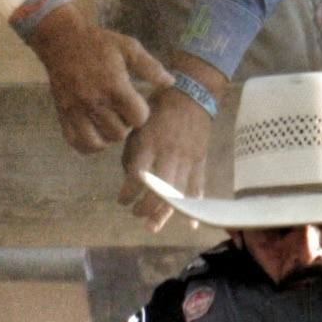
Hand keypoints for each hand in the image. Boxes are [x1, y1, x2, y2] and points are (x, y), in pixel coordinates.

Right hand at [27, 3, 160, 155]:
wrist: (62, 40)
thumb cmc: (99, 43)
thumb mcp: (129, 47)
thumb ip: (151, 67)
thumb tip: (171, 83)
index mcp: (114, 86)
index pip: (138, 118)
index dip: (141, 113)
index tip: (136, 104)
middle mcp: (95, 101)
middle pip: (119, 133)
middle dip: (125, 125)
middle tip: (122, 113)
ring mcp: (76, 110)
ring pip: (99, 142)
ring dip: (108, 135)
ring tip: (109, 123)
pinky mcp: (63, 114)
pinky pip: (76, 142)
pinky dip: (88, 144)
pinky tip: (94, 133)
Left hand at [122, 73, 222, 218]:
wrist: (191, 96)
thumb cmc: (159, 108)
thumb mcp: (138, 126)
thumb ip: (133, 152)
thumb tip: (131, 177)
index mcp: (149, 144)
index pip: (136, 177)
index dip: (128, 194)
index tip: (122, 200)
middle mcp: (167, 155)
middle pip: (157, 191)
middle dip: (145, 209)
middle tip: (136, 214)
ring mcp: (186, 161)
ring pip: (176, 194)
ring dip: (163, 214)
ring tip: (152, 225)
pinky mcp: (199, 162)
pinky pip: (197, 188)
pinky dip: (194, 207)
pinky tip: (190, 224)